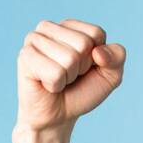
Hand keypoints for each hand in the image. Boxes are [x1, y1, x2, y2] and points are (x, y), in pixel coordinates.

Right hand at [16, 19, 124, 134]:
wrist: (58, 117)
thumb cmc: (82, 92)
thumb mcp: (110, 75)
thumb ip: (117, 57)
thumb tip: (98, 52)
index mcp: (69, 26)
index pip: (96, 33)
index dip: (96, 58)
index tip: (84, 69)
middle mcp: (49, 27)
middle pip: (83, 44)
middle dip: (82, 68)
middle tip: (69, 77)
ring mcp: (34, 39)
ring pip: (69, 58)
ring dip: (68, 77)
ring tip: (58, 81)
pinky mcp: (25, 56)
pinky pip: (55, 72)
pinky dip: (56, 85)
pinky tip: (47, 85)